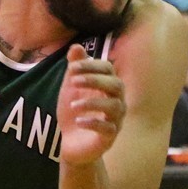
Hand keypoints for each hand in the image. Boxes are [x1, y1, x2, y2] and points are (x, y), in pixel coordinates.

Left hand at [55, 46, 125, 166]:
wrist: (70, 143)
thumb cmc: (74, 111)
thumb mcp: (71, 88)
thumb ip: (75, 68)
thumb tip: (76, 46)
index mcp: (108, 86)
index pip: (108, 69)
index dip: (92, 66)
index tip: (72, 67)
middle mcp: (117, 100)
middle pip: (116, 85)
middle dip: (95, 80)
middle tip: (73, 81)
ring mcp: (115, 120)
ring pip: (115, 106)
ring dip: (93, 103)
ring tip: (73, 105)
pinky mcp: (109, 137)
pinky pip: (108, 129)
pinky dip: (93, 123)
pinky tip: (78, 121)